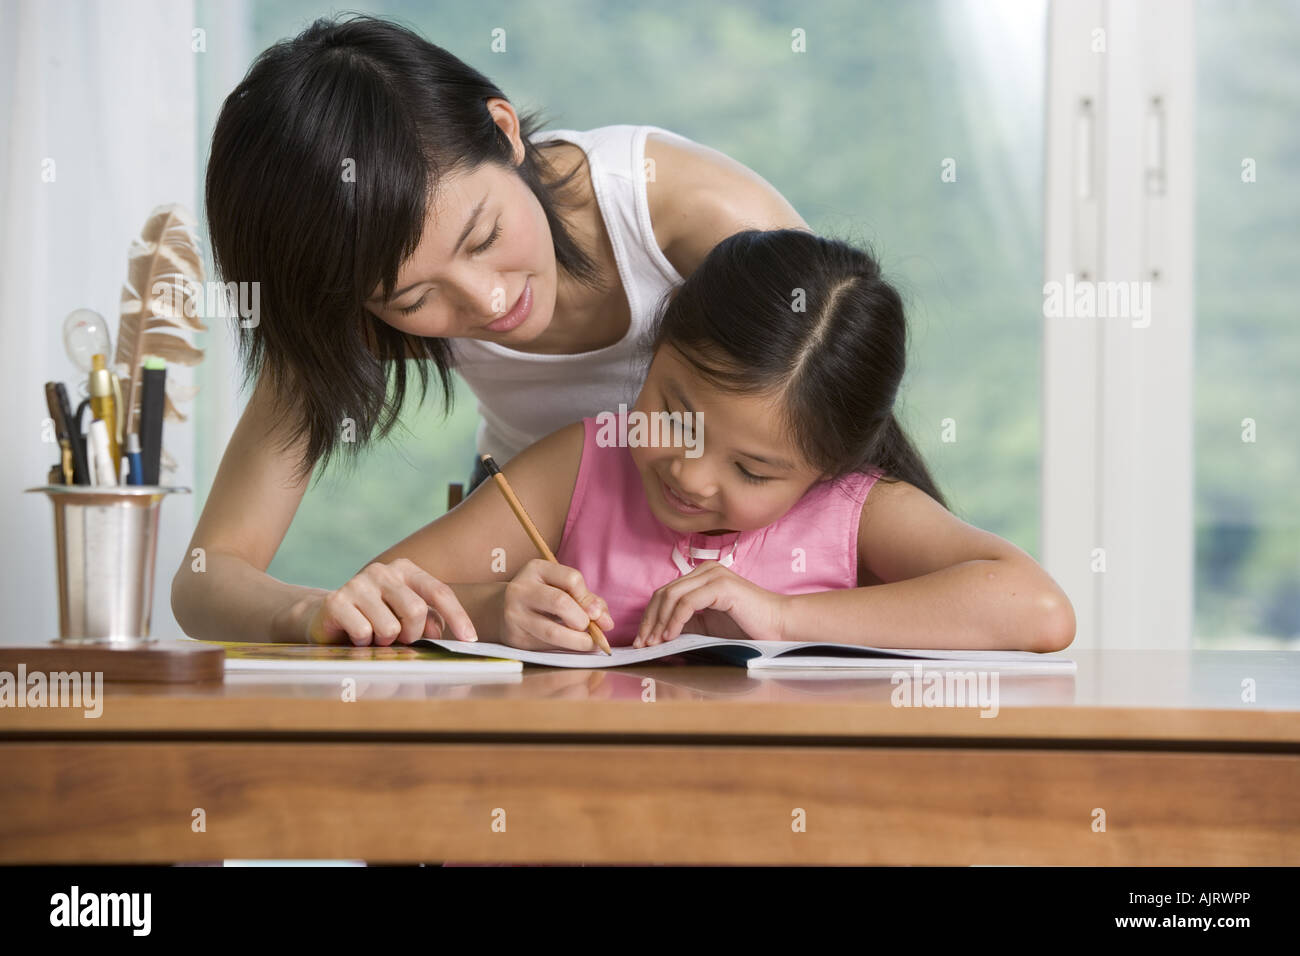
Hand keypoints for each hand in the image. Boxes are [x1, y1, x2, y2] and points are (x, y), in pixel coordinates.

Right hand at [303, 558, 477, 645]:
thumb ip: (428, 621)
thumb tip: (438, 632)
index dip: (457, 617)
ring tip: (375, 636)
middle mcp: (383, 571)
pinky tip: (355, 637)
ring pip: (390, 627)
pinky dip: (364, 643)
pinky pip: (364, 633)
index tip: (469, 640)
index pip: (439, 592)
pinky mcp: (336, 600)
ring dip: (386, 641)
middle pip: (416, 610)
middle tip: (401, 640)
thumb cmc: (376, 619)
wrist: (326, 618)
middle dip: (412, 635)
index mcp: (406, 570)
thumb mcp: (406, 617)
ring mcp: (358, 583)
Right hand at [501, 558, 613, 651]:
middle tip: (590, 630)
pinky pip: (546, 646)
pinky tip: (572, 647)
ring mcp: (514, 614)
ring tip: (588, 643)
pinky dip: (565, 649)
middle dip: (582, 620)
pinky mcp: (515, 637)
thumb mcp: (561, 587)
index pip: (571, 579)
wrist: (502, 610)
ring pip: (552, 631)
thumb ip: (587, 600)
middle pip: (560, 602)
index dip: (588, 598)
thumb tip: (607, 623)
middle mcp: (521, 589)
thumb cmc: (543, 597)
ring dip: (577, 641)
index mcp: (536, 569)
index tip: (597, 614)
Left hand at [633, 561, 788, 646]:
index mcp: (701, 576)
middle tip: (642, 644)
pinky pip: (688, 603)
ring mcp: (713, 575)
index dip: (649, 617)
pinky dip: (675, 621)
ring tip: (654, 643)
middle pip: (663, 593)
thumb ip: (687, 624)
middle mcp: (705, 571)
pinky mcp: (721, 586)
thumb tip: (657, 635)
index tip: (642, 640)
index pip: (664, 593)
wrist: (779, 625)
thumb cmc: (748, 627)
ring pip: (672, 596)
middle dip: (649, 620)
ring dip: (659, 622)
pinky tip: (671, 637)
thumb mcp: (708, 626)